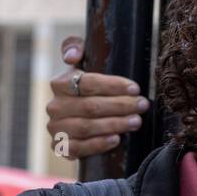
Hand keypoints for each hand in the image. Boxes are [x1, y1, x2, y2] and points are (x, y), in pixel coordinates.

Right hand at [46, 36, 147, 159]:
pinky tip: (116, 139)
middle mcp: (54, 106)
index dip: (113, 86)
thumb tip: (71, 57)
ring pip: (87, 127)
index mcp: (59, 83)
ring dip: (115, 125)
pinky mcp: (60, 147)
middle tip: (142, 105)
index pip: (88, 83)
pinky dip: (99, 144)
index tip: (136, 88)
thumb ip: (75, 47)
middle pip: (91, 106)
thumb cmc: (88, 88)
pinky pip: (79, 148)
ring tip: (136, 121)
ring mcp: (55, 128)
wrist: (79, 119)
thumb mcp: (84, 64)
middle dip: (121, 106)